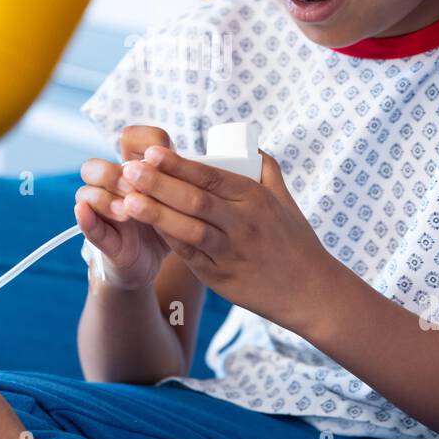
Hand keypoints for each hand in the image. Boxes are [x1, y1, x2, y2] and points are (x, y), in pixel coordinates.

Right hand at [75, 126, 173, 289]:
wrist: (157, 261)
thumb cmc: (169, 222)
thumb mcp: (179, 199)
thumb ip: (178, 182)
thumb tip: (185, 165)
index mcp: (135, 170)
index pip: (130, 140)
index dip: (144, 144)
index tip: (157, 159)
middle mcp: (112, 186)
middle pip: (96, 165)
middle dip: (117, 174)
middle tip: (136, 188)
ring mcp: (103, 212)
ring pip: (87, 192)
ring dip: (107, 198)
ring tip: (126, 211)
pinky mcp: (102, 239)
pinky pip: (88, 225)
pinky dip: (86, 218)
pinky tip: (84, 212)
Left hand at [115, 145, 327, 332]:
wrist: (310, 291)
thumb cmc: (295, 242)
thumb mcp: (285, 201)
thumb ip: (267, 171)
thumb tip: (250, 146)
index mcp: (256, 199)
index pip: (211, 176)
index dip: (179, 164)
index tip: (151, 152)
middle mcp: (243, 224)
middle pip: (195, 200)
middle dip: (158, 184)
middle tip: (128, 169)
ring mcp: (231, 253)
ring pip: (188, 230)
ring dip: (156, 214)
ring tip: (128, 200)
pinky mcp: (221, 279)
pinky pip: (189, 256)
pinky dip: (168, 240)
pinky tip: (147, 228)